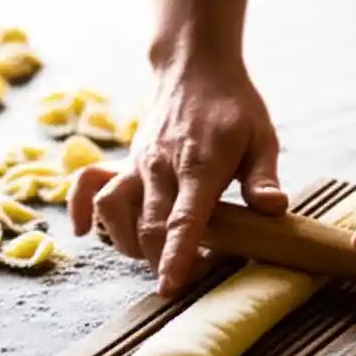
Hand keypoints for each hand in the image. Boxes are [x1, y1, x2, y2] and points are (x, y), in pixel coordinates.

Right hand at [69, 59, 286, 295]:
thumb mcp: (262, 138)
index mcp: (199, 164)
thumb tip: (274, 208)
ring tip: (155, 256)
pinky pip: (89, 186)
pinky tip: (84, 231)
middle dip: (160, 260)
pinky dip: (80, 210)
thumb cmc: (233, 108)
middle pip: (146, 226)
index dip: (175, 255)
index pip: (182, 219)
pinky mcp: (124, 163)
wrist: (195, 69)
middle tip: (192, 274)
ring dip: (128, 243)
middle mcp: (161, 166)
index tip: (170, 286)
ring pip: (113, 212)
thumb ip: (263, 178)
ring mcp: (137, 164)